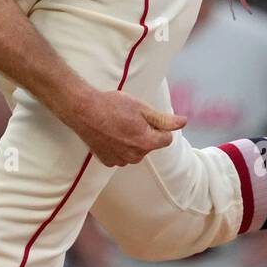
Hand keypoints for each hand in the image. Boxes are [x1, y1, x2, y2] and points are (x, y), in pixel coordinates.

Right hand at [60, 87, 185, 167]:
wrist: (83, 110)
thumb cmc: (112, 106)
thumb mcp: (141, 107)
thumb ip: (163, 119)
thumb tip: (183, 122)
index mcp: (146, 142)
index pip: (166, 139)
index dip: (159, 127)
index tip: (146, 118)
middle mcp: (135, 155)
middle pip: (150, 146)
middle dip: (145, 134)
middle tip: (130, 119)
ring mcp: (120, 160)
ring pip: (136, 152)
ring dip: (132, 142)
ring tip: (118, 126)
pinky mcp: (107, 161)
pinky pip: (121, 156)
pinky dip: (119, 148)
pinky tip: (110, 135)